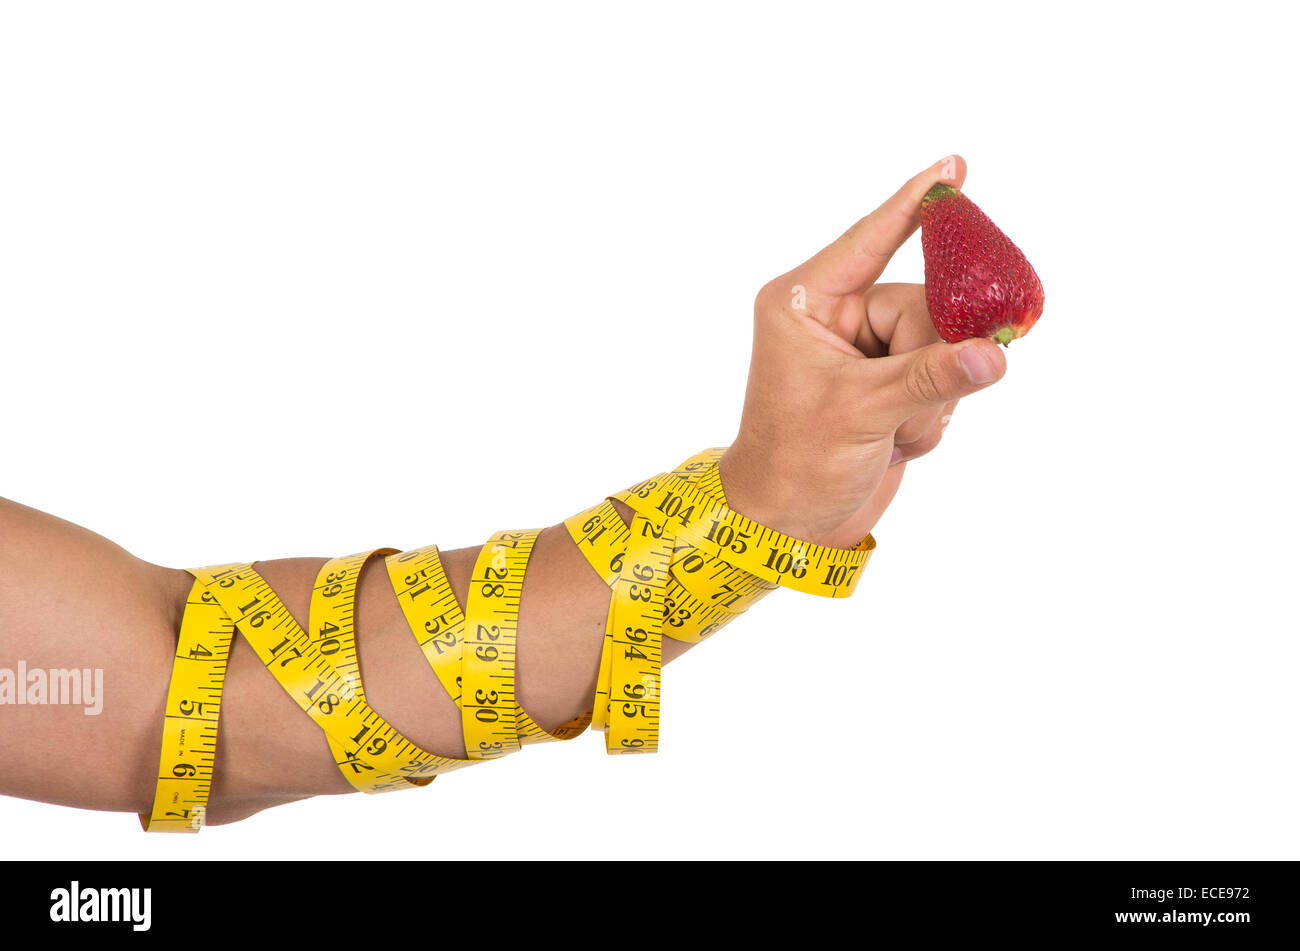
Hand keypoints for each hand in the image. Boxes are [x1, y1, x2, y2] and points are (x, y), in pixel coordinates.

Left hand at [718, 156, 1006, 549]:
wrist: (788, 525)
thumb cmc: (795, 463)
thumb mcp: (860, 415)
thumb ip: (931, 378)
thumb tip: (996, 352)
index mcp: (807, 302)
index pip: (870, 239)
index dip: (914, 204)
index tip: (955, 165)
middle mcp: (839, 317)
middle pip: (925, 305)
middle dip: (928, 363)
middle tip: (902, 410)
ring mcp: (868, 353)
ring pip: (942, 348)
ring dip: (929, 403)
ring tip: (889, 437)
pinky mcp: (890, 385)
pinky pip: (944, 381)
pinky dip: (930, 420)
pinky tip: (896, 444)